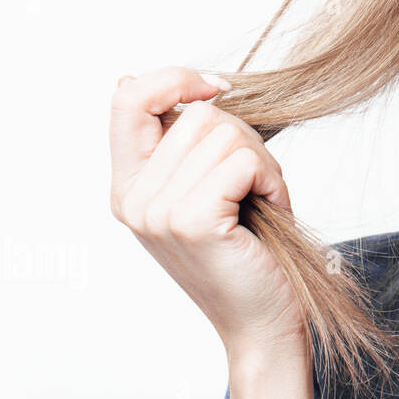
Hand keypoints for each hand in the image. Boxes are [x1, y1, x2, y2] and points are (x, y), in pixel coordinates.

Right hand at [108, 66, 308, 358]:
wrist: (260, 319)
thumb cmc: (244, 250)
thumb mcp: (203, 190)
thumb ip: (182, 145)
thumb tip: (155, 81)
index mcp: (127, 185)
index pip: (127, 98)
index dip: (174, 79)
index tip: (216, 89)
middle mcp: (132, 198)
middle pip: (197, 114)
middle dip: (245, 139)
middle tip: (257, 183)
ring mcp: (157, 211)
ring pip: (225, 133)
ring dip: (262, 162)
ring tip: (262, 199)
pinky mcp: (191, 221)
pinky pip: (243, 161)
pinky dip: (271, 180)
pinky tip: (270, 208)